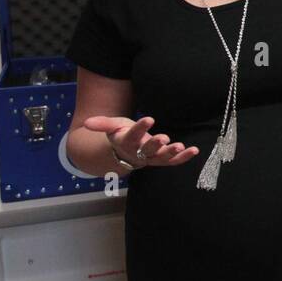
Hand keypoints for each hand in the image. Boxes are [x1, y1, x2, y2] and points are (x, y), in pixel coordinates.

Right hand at [84, 115, 198, 167]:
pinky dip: (184, 158)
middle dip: (155, 144)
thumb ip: (102, 124)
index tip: (149, 119)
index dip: (140, 128)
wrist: (124, 153)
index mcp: (126, 142)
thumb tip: (87, 122)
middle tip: (164, 137)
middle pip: (147, 150)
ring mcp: (151, 158)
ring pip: (162, 158)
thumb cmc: (121, 135)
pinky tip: (194, 150)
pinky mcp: (162, 160)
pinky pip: (173, 161)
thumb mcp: (111, 126)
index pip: (132, 135)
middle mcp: (139, 152)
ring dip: (172, 153)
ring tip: (180, 146)